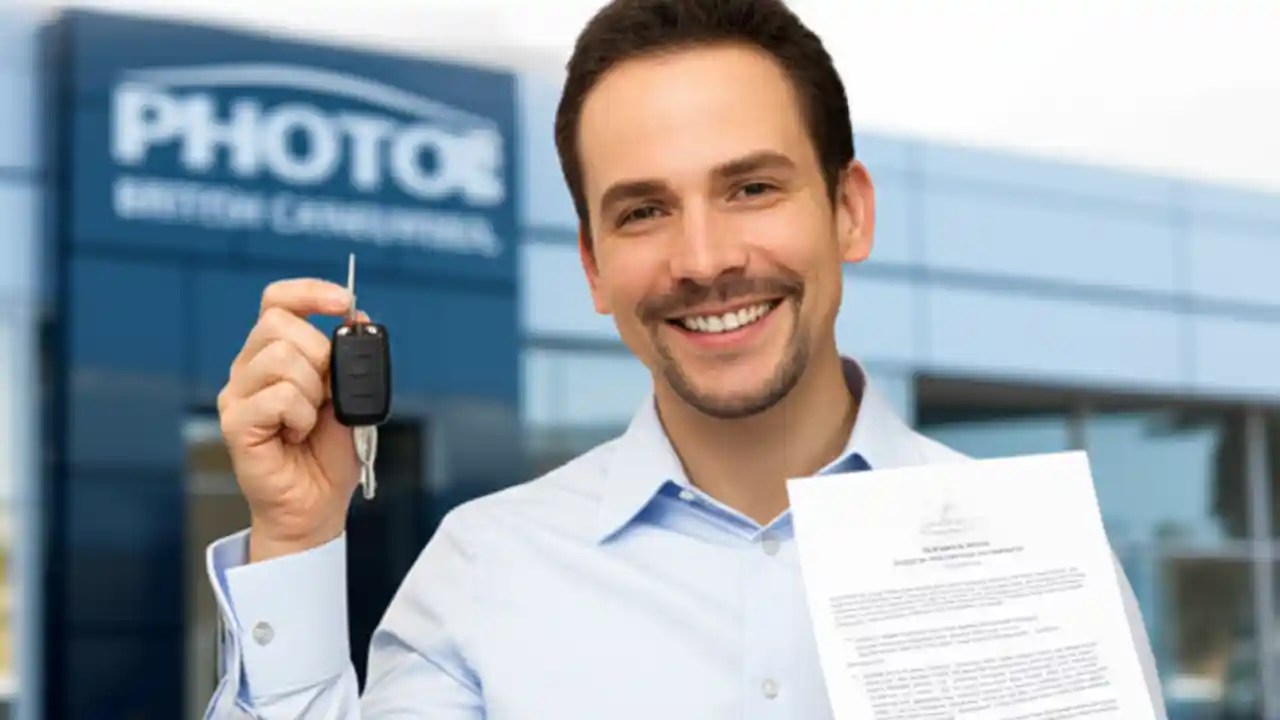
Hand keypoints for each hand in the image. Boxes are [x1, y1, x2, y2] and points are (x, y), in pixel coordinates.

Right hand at [217, 278, 368, 561]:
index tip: (342, 301)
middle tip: (325, 394)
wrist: (318, 503)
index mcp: (275, 354)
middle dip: (319, 355)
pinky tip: (295, 435)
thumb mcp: (352, 396)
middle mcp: (250, 368)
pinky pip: (278, 397)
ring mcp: (238, 395)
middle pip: (278, 325)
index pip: (277, 301)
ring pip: (282, 359)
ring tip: (308, 421)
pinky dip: (300, 416)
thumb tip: (357, 317)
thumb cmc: (330, 452)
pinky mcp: (235, 423)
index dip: (308, 291)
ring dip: (313, 392)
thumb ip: (350, 359)